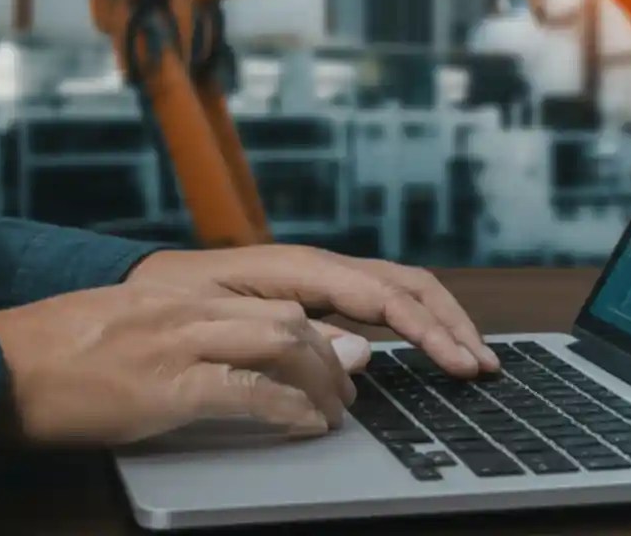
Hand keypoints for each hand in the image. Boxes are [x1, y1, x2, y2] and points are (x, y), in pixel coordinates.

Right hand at [0, 282, 354, 445]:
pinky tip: (305, 425)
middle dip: (329, 359)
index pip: (272, 304)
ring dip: (320, 382)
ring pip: (282, 345)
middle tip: (344, 392)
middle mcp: (189, 310)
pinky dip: (288, 409)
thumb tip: (227, 358)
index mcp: (182, 296)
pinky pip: (249, 392)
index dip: (315, 335)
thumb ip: (184, 334)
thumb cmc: (57, 355)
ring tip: (333, 412)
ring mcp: (180, 344)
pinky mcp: (168, 386)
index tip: (332, 361)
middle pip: (290, 321)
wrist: (1, 366)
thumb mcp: (128, 326)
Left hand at [128, 246, 499, 376]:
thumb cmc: (179, 302)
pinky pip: (385, 301)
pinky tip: (433, 344)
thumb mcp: (226, 324)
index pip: (388, 296)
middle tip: (484, 364)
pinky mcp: (323, 293)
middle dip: (453, 322)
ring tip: (473, 356)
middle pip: (410, 284)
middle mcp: (324, 267)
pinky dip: (418, 321)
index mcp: (306, 268)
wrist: (146, 288)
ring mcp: (326, 278)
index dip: (431, 330)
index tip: (461, 362)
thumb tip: (363, 353)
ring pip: (404, 289)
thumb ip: (294, 336)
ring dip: (443, 320)